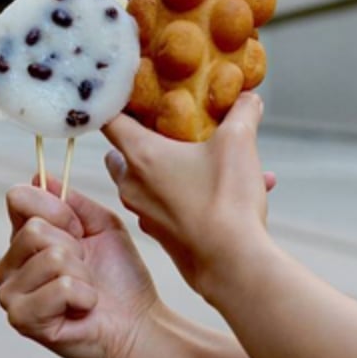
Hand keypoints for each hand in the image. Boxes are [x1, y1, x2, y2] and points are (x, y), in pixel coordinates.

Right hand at [0, 180, 159, 357]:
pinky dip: (83, 296)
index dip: (56, 209)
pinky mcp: (22, 319)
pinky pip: (60, 287)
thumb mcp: (100, 225)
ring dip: (82, 274)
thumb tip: (38, 175)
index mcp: (23, 239)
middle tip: (86, 267)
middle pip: (35, 229)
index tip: (78, 228)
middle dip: (75, 247)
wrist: (137, 323)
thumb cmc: (119, 278)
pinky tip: (82, 308)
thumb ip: (70, 201)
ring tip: (85, 290)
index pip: (17, 198)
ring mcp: (11, 294)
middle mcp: (9, 265)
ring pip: (51, 258)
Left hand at [102, 92, 269, 297]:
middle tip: (173, 128)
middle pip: (123, 150)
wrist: (233, 265)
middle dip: (145, 137)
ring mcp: (144, 211)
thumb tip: (247, 97)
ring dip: (178, 166)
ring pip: (150, 179)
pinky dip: (190, 193)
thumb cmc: (226, 201)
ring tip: (222, 159)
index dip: (115, 101)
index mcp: (140, 155)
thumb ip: (242, 113)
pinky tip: (234, 191)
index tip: (129, 92)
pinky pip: (168, 204)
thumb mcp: (238, 144)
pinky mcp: (160, 234)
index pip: (109, 118)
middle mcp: (132, 183)